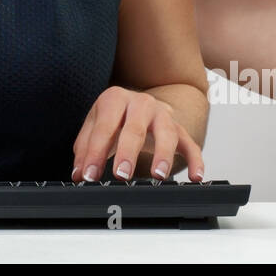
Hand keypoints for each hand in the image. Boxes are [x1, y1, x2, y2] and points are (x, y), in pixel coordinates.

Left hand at [71, 86, 203, 182]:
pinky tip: (196, 176)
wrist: (142, 104)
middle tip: (121, 174)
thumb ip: (85, 149)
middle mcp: (141, 103)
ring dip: (163, 154)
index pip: (104, 128)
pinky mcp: (179, 129)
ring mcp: (163, 115)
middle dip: (127, 153)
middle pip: (135, 128)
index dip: (95, 153)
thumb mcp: (96, 126)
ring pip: (167, 133)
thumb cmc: (116, 117)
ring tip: (158, 175)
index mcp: (115, 99)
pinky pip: (190, 144)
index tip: (89, 175)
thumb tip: (79, 173)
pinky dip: (196, 160)